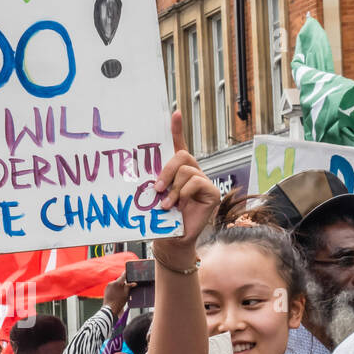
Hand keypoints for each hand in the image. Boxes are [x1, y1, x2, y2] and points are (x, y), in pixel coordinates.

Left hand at [103, 270, 133, 316]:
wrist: (110, 309)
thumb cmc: (118, 302)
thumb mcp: (126, 294)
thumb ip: (129, 286)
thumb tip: (134, 283)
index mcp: (117, 282)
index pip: (123, 275)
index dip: (127, 273)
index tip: (128, 271)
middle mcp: (111, 283)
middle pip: (120, 280)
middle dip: (124, 283)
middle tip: (127, 289)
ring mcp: (108, 286)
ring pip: (116, 284)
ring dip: (119, 287)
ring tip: (122, 294)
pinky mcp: (106, 290)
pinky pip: (112, 288)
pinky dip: (115, 290)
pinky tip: (118, 295)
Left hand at [152, 111, 220, 250]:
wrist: (172, 240)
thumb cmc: (161, 219)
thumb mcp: (154, 196)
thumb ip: (153, 182)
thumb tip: (142, 174)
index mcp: (177, 171)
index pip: (178, 144)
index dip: (177, 128)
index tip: (174, 113)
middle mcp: (192, 172)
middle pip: (182, 156)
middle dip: (167, 171)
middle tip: (157, 188)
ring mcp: (203, 181)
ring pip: (187, 171)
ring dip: (173, 189)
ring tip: (166, 204)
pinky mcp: (212, 192)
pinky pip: (196, 182)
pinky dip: (184, 193)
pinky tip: (179, 205)